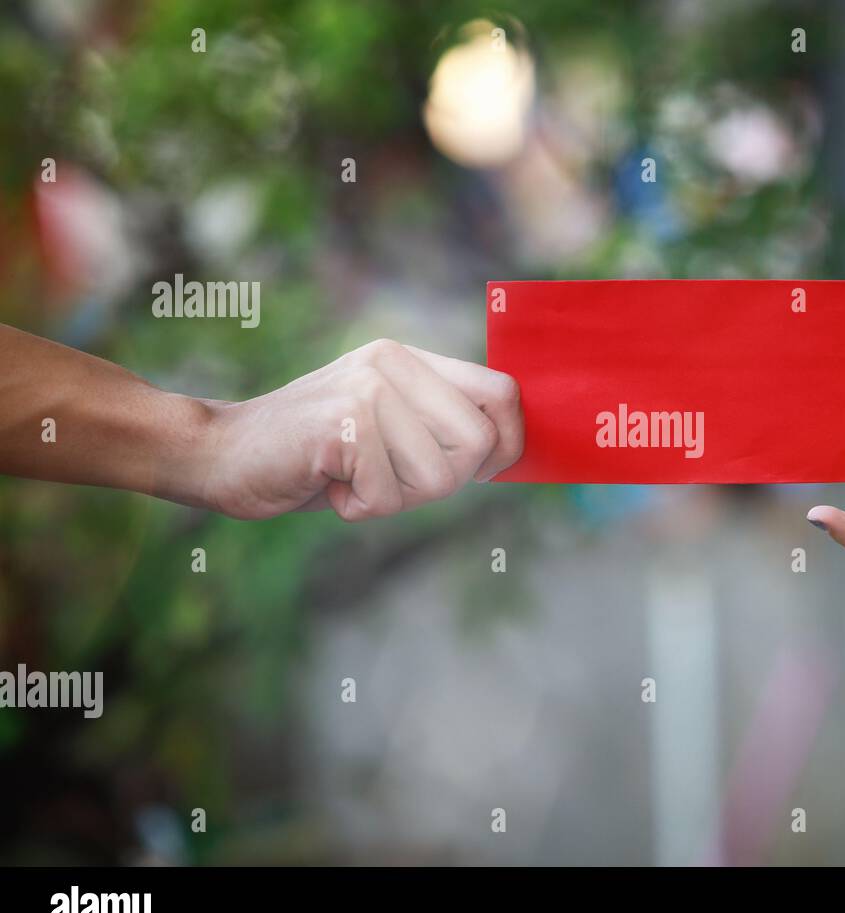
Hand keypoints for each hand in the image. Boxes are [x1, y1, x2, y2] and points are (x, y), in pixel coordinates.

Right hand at [195, 339, 523, 520]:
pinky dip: (359, 507)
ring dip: (395, 496)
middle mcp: (392, 364)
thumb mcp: (386, 426)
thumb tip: (510, 450)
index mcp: (409, 359)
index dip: (510, 440)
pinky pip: (388, 496)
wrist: (221, 454)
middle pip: (478, 443)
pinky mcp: (342, 427)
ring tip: (353, 477)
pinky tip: (328, 483)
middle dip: (445, 480)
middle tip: (392, 477)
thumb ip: (438, 426)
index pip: (502, 392)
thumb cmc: (314, 455)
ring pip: (438, 477)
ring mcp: (367, 391)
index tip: (489, 470)